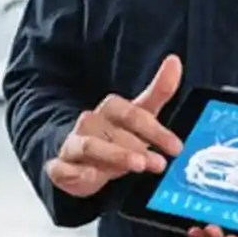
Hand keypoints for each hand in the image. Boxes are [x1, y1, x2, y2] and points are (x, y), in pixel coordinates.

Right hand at [45, 54, 184, 197]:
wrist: (80, 158)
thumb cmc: (116, 135)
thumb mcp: (140, 115)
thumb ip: (159, 91)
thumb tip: (175, 60)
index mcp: (111, 109)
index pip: (133, 114)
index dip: (156, 131)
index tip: (177, 148)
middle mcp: (90, 123)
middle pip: (114, 132)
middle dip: (137, 147)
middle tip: (159, 163)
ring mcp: (73, 144)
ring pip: (90, 146)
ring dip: (113, 155)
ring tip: (137, 166)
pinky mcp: (60, 167)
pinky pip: (63, 167)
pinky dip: (75, 172)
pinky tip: (91, 176)